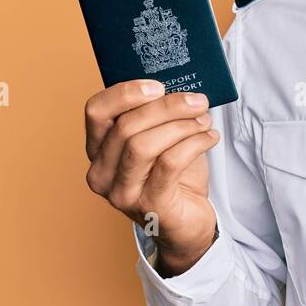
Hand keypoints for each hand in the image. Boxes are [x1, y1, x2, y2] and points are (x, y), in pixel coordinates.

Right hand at [84, 81, 220, 274]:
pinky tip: (210, 137)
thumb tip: (177, 82)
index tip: (158, 85)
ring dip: (181, 126)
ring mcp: (122, 193)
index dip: (125, 93)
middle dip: (167, 107)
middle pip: (126, 126)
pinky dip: (194, 143)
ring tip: (204, 120)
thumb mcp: (159, 139)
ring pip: (144, 145)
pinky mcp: (150, 206)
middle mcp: (101, 174)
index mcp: (98, 150)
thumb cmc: (173, 176)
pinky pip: (170, 163)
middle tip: (197, 101)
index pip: (96, 112)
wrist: (188, 223)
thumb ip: (156, 114)